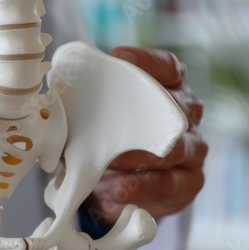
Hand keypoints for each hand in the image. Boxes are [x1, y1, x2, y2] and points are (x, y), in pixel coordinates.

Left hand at [83, 46, 207, 225]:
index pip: (167, 66)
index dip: (147, 61)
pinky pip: (172, 185)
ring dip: (140, 157)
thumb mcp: (96, 117)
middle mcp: (186, 113)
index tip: (119, 59)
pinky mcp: (190, 182)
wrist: (117, 185)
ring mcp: (192, 149)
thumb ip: (89, 104)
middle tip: (115, 125)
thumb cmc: (106, 136)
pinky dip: (143, 188)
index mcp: (168, 86)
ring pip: (178, 149)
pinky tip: (119, 190)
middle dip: (147, 116)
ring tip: (110, 163)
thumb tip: (56, 103)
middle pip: (178, 108)